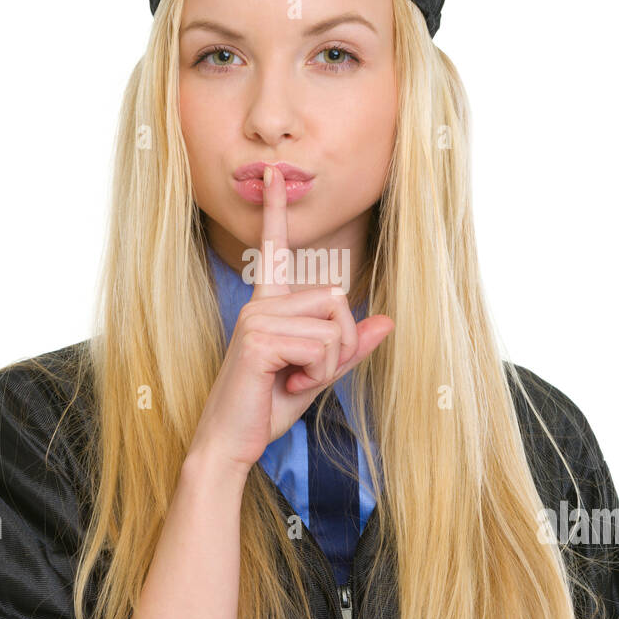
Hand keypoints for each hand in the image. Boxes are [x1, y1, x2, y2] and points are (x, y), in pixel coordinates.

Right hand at [189, 165, 394, 473]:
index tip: (273, 175)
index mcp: (269, 307)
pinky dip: (317, 375)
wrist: (230, 443)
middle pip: (336, 299)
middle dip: (339, 343)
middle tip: (305, 374)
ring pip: (332, 325)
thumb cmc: (266, 408)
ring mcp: (257, 318)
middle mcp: (260, 305)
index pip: (274, 251)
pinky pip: (321, 347)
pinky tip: (286, 386)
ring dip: (328, 364)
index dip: (275, 211)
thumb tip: (388, 321)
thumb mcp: (317, 375)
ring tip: (292, 381)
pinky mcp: (259, 338)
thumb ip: (349, 347)